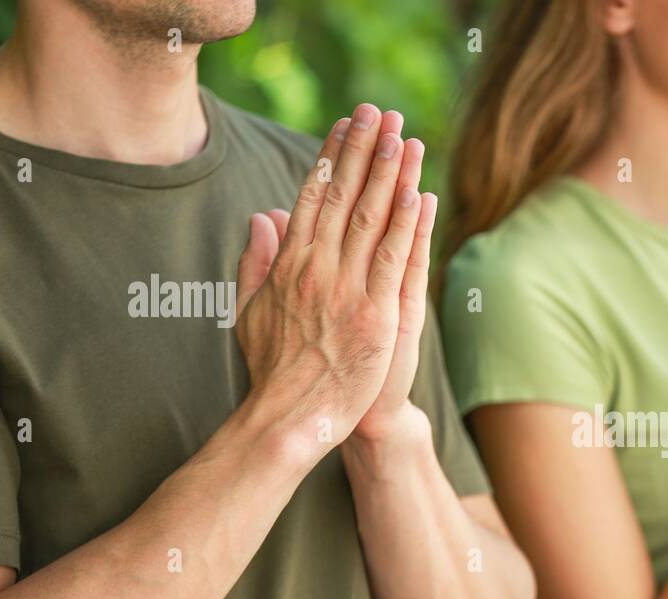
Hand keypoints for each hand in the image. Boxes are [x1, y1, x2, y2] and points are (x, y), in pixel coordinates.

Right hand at [232, 103, 427, 461]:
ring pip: (370, 218)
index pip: (312, 195)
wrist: (290, 418)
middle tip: (379, 110)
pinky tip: (418, 192)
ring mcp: (346, 290)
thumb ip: (256, 260)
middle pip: (343, 195)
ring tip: (403, 134)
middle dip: (363, 149)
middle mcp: (316, 268)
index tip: (346, 124)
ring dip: (388, 173)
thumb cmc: (273, 370)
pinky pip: (393, 259)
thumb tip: (261, 216)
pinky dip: (406, 224)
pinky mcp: (375, 315)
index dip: (333, 155)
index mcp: (288, 264)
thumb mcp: (249, 309)